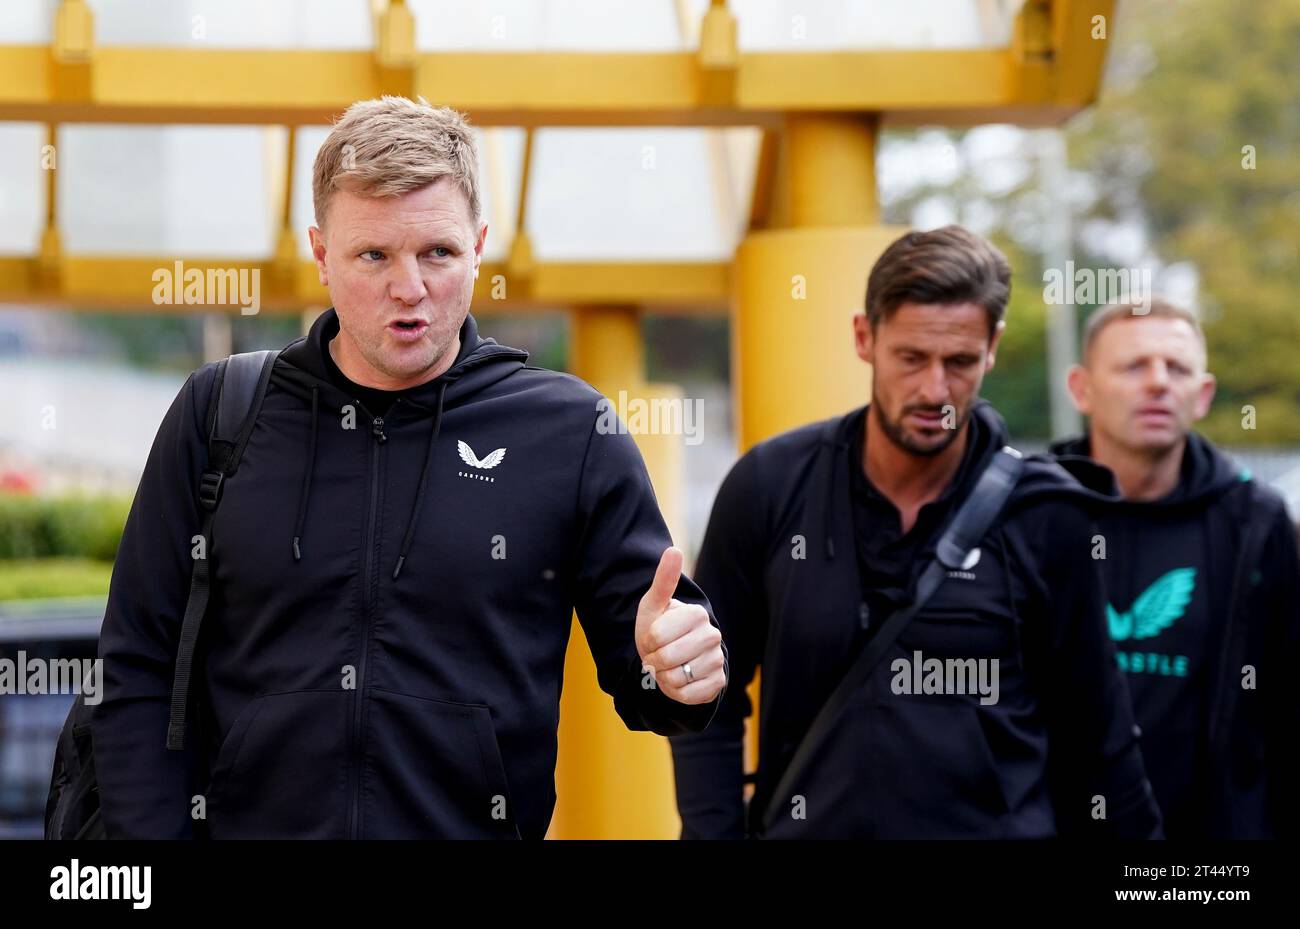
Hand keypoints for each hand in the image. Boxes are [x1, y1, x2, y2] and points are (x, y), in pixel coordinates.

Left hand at [634, 546, 724, 704]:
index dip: (647, 641)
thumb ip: (663, 581)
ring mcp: (718, 660)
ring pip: (675, 679)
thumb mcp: (654, 606)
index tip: (653, 638)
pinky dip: (676, 692)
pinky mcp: (718, 683)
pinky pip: (687, 695)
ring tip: (669, 667)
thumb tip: (673, 549)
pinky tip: (680, 681)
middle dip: (654, 661)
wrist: (674, 658)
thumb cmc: (661, 628)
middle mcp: (713, 636)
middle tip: (658, 655)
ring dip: (664, 677)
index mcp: (697, 614)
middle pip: (665, 658)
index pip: (656, 636)